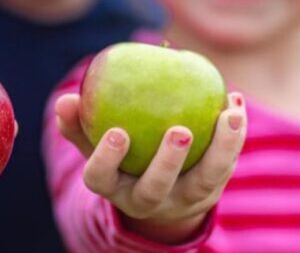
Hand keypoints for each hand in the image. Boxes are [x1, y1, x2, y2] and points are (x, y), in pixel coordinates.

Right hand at [55, 91, 246, 242]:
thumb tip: (65, 100)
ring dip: (220, 147)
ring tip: (228, 114)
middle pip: (156, 187)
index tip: (117, 132)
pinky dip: (234, 134)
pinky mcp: (211, 190)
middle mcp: (149, 200)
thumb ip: (81, 125)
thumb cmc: (124, 160)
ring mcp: (183, 198)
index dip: (107, 159)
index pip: (102, 180)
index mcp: (115, 187)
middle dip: (167, 161)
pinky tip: (234, 101)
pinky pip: (227, 163)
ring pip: (204, 180)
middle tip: (179, 131)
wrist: (165, 195)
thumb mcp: (99, 147)